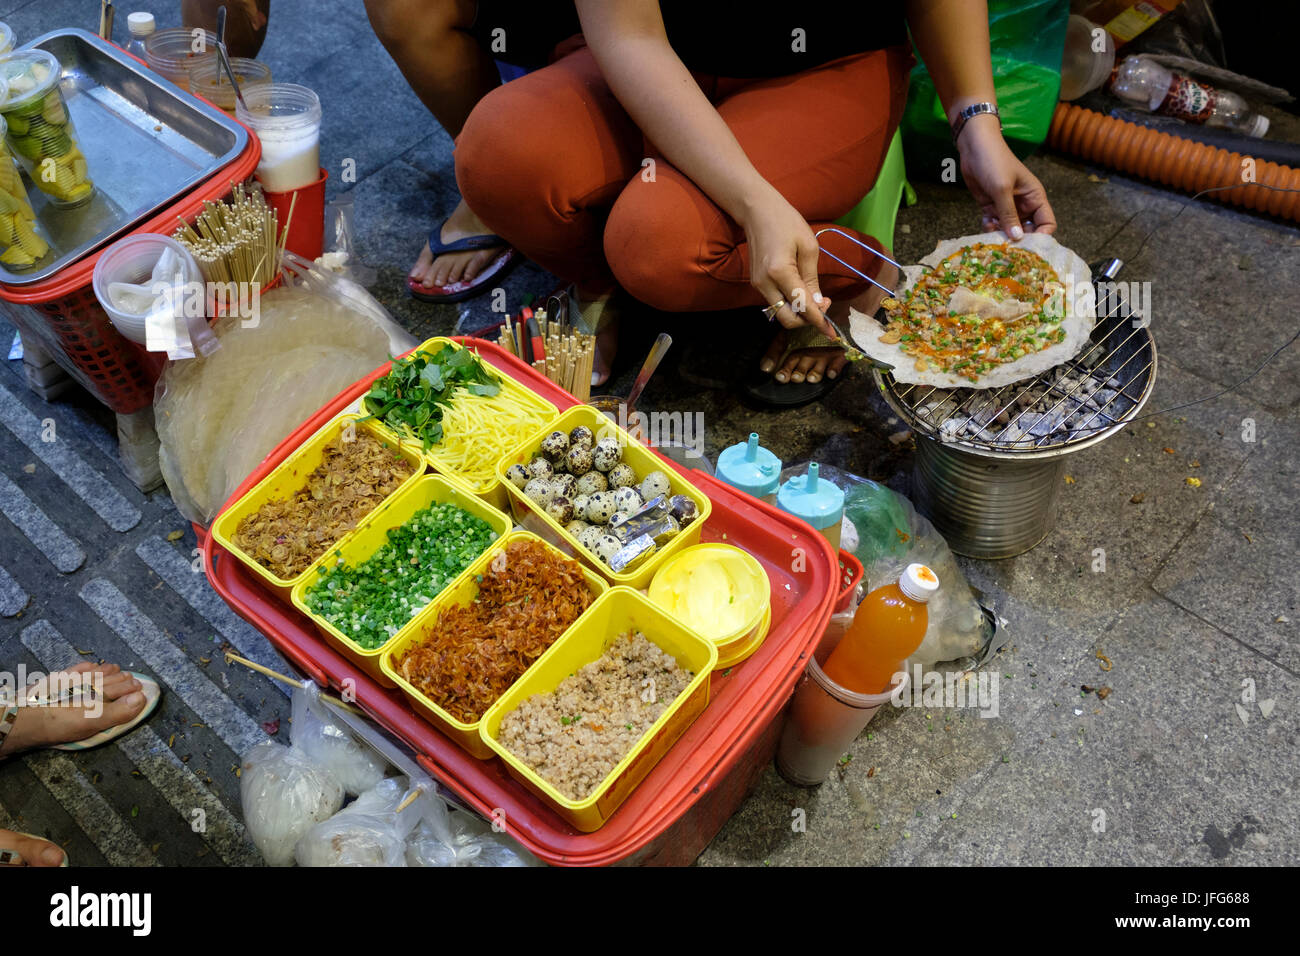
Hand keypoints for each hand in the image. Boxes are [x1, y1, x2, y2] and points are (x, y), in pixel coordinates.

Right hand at [739, 185, 836, 336]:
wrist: (757, 211)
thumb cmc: (786, 222)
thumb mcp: (809, 247)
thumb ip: (812, 279)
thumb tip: (818, 304)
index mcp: (780, 272)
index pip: (802, 306)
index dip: (819, 321)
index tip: (833, 332)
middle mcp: (765, 283)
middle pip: (787, 319)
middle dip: (807, 321)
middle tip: (824, 308)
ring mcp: (758, 285)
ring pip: (780, 313)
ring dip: (799, 313)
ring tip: (815, 298)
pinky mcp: (757, 283)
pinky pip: (775, 302)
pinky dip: (790, 304)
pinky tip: (802, 292)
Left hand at [957, 115, 1055, 238]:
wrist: (974, 147)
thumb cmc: (994, 162)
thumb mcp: (1002, 189)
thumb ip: (1009, 214)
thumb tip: (1018, 238)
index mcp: (1035, 197)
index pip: (1047, 223)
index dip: (1041, 236)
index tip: (1028, 246)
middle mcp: (1023, 205)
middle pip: (1027, 231)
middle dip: (1018, 240)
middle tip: (1007, 248)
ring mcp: (1007, 206)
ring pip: (1009, 230)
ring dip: (1001, 235)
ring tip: (993, 234)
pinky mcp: (992, 207)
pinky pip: (994, 224)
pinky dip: (990, 228)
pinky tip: (985, 223)